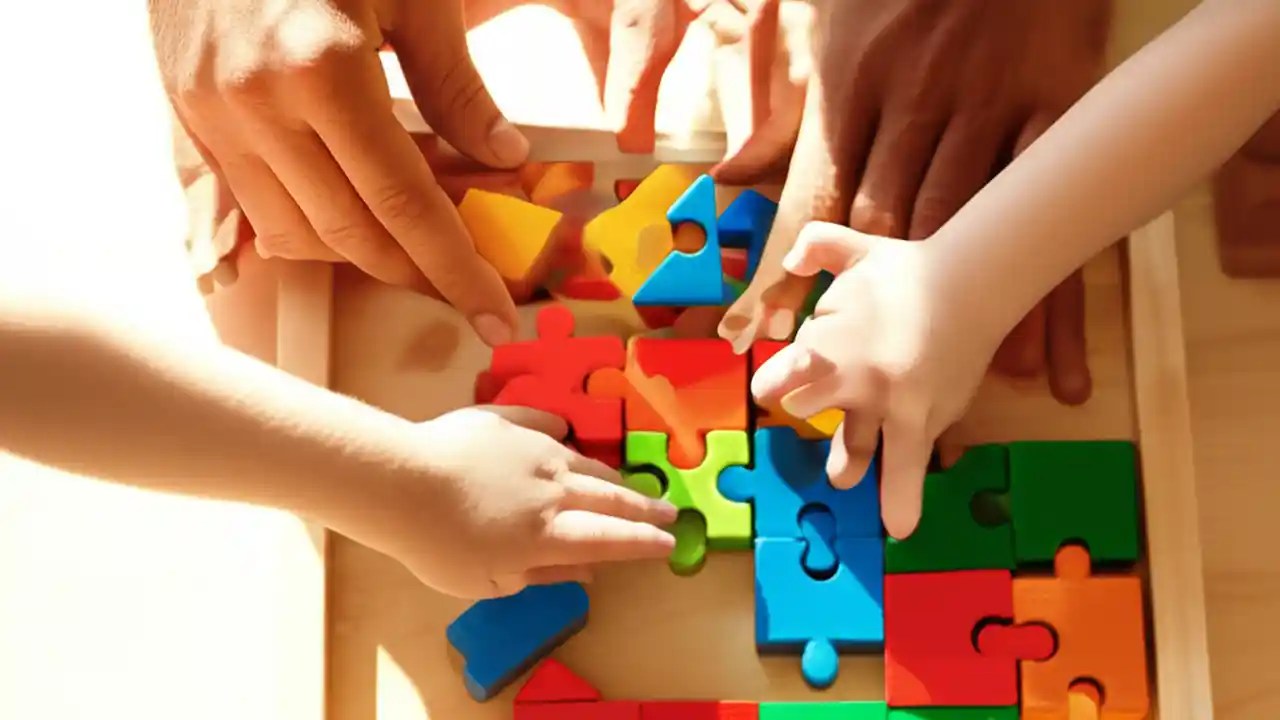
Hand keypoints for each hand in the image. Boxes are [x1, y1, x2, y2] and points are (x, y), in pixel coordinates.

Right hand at [150, 0, 523, 345]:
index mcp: (324, 69)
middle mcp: (258, 101)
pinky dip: (270, 236)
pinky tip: (292, 261)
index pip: (404, 205)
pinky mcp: (184, 108)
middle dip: (414, 271)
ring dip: (352, 256)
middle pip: (348, 233)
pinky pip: (225, 202)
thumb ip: (456, 85)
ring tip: (406, 251)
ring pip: (288, 231)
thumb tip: (499, 156)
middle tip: (462, 283)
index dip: (457, 268)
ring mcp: (211, 110)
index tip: (494, 310)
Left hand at [342, 406, 676, 598]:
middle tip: (669, 509)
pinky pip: (544, 423)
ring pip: (582, 461)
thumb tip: (585, 570)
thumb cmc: (436, 545)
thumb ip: (540, 574)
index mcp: (548, 534)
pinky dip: (560, 431)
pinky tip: (566, 431)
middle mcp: (552, 488)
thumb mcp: (486, 581)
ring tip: (625, 480)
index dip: (643, 542)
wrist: (399, 481)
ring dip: (609, 473)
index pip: (610, 539)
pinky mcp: (506, 419)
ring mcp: (532, 448)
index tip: (670, 542)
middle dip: (643, 506)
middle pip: (608, 497)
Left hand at [715, 0, 1108, 405]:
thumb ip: (782, 121)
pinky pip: (1040, 219)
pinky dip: (1043, 292)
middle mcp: (914, 109)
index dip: (782, 274)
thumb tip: (727, 180)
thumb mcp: (830, 43)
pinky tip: (1041, 358)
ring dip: (950, 315)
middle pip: (883, 232)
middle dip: (858, 317)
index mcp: (853, 91)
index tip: (757, 334)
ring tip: (937, 386)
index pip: (813, 200)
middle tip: (836, 388)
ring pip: (962, 232)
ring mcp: (985, 114)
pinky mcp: (1048, 115)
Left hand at [750, 224, 996, 538]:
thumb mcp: (856, 250)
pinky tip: (899, 525)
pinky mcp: (924, 420)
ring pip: (857, 445)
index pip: (787, 376)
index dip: (774, 384)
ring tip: (839, 476)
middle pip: (810, 409)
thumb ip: (815, 246)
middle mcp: (857, 377)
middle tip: (810, 405)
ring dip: (847, 461)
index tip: (767, 391)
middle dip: (806, 407)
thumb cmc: (906, 272)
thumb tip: (790, 259)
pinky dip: (903, 495)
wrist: (971, 287)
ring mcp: (892, 405)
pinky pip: (910, 464)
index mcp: (833, 339)